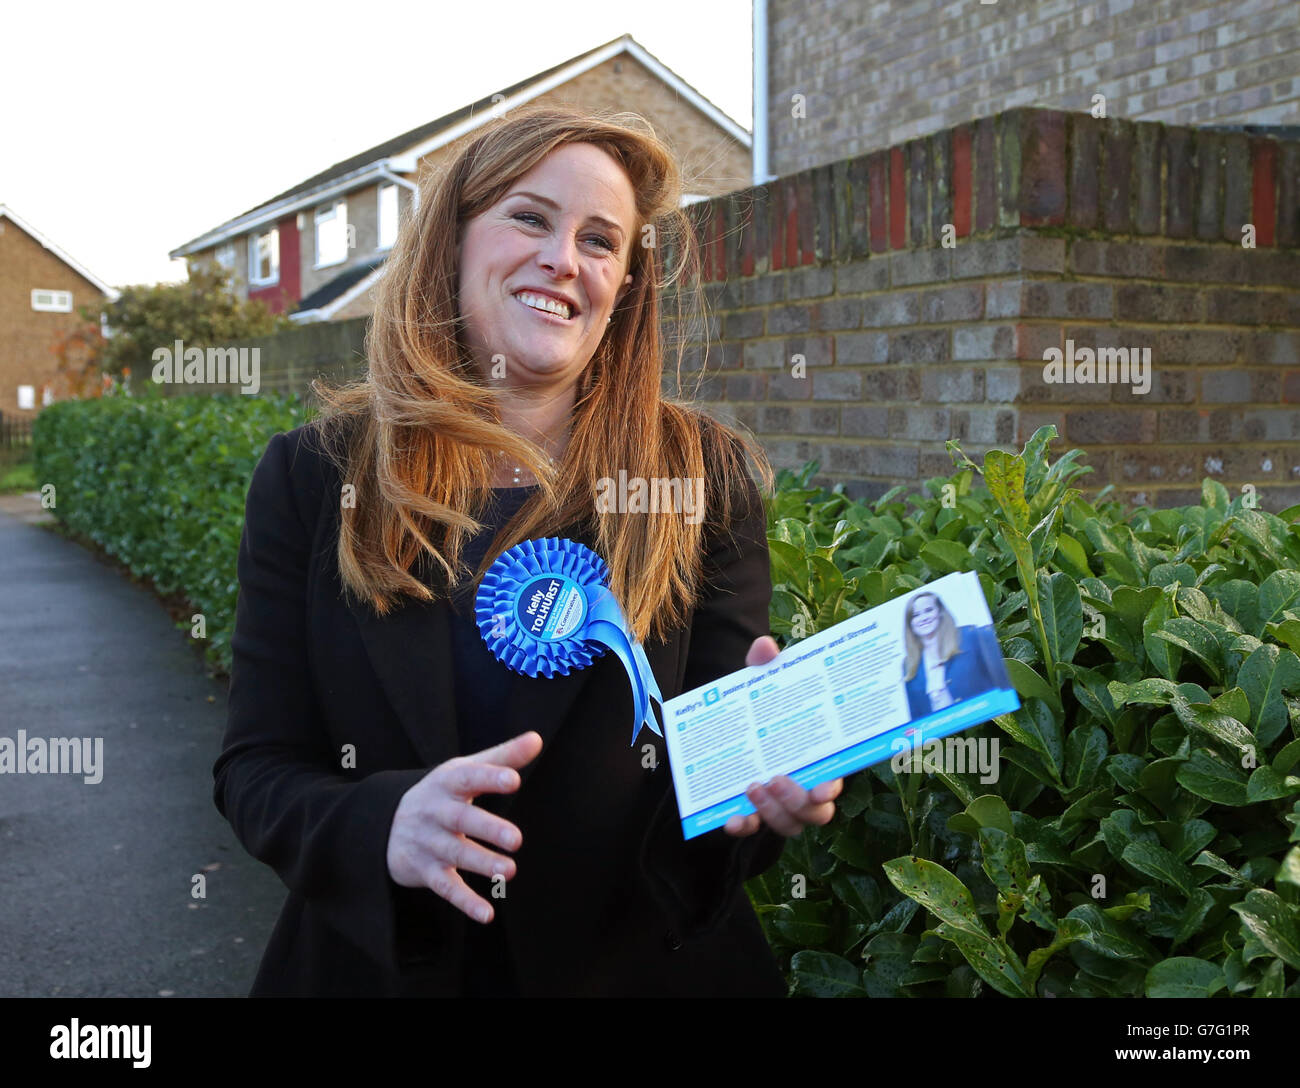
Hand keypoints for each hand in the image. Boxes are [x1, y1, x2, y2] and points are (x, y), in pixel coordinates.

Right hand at [386, 730, 542, 923]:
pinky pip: (445, 887)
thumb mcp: (465, 770)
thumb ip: (503, 757)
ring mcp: (428, 842)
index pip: (468, 777)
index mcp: (447, 783)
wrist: (385, 823)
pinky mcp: (425, 870)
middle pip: (460, 819)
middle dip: (487, 829)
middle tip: (517, 839)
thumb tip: (537, 739)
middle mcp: (435, 812)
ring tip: (509, 871)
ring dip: (480, 863)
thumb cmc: (441, 793)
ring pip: (453, 854)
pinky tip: (486, 913)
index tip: (514, 778)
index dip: (490, 778)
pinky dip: (464, 901)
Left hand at [722, 635, 841, 838]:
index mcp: (816, 756)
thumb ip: (764, 665)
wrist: (732, 724)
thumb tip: (765, 647)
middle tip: (776, 777)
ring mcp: (780, 804)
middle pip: (816, 812)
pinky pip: (754, 830)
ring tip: (751, 786)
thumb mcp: (760, 684)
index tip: (823, 786)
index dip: (831, 788)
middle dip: (798, 801)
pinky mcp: (754, 813)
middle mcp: (804, 787)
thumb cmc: (761, 706)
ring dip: (773, 812)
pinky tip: (731, 818)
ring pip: (789, 825)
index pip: (834, 780)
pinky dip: (745, 827)